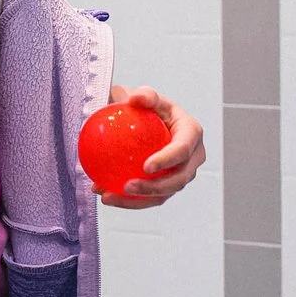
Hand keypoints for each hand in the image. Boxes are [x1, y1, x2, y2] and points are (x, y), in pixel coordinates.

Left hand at [99, 85, 205, 207]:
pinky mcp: (165, 185)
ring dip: (136, 200)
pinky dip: (127, 200)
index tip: (146, 167)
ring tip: (109, 196)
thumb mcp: (146, 96)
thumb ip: (144, 95)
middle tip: (127, 187)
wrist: (146, 120)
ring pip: (163, 194)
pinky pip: (148, 197)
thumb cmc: (148, 107)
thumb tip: (136, 98)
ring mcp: (180, 174)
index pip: (183, 149)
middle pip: (178, 179)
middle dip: (154, 188)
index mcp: (191, 133)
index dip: (168, 160)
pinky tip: (104, 194)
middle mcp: (192, 157)